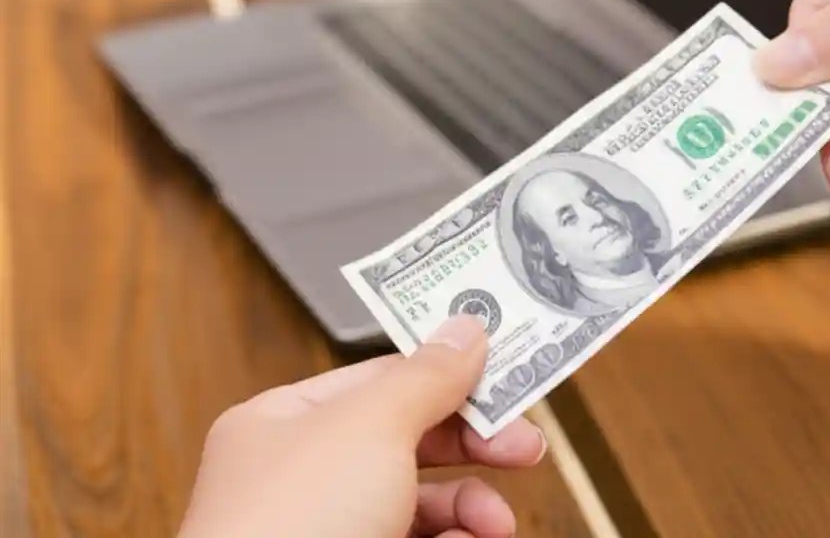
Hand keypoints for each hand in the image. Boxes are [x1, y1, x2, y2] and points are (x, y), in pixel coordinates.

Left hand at [177, 316, 544, 537]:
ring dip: (472, 506)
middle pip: (410, 442)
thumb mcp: (371, 427)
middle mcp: (304, 478)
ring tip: (495, 524)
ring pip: (422, 504)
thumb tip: (466, 329)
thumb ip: (426, 376)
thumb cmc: (290, 524)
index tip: (508, 374)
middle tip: (525, 447)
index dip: (447, 373)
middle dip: (474, 445)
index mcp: (286, 424)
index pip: (381, 380)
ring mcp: (328, 531)